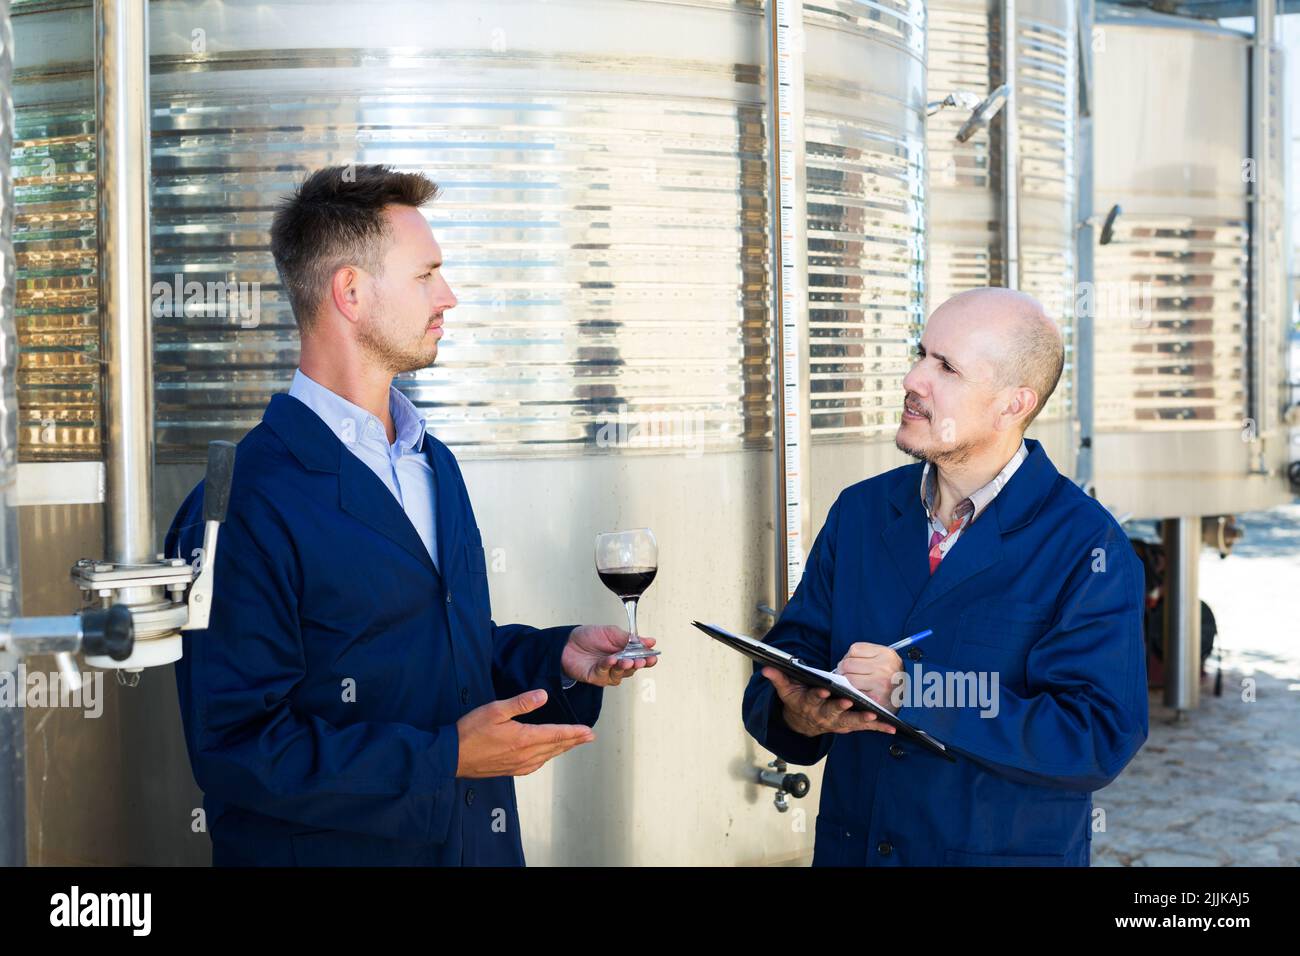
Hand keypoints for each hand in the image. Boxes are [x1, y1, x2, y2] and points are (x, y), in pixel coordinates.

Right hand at [455, 690, 594, 777]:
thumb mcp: (495, 710)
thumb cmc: (470, 732)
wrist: (451, 757)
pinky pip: (536, 765)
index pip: (556, 735)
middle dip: (574, 741)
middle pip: (555, 747)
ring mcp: (518, 765)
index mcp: (524, 739)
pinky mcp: (510, 770)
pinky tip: (547, 755)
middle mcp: (525, 755)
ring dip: (562, 749)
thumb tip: (544, 695)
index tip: (589, 731)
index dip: (574, 733)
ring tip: (573, 743)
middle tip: (589, 737)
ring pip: (547, 757)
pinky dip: (547, 757)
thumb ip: (521, 703)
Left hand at [561, 624, 658, 686]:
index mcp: (624, 653)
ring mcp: (607, 672)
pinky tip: (611, 659)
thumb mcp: (612, 632)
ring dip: (624, 667)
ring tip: (626, 660)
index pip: (640, 658)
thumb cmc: (588, 637)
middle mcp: (617, 665)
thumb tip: (650, 641)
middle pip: (632, 668)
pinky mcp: (596, 677)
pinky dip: (608, 666)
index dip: (648, 659)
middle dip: (638, 664)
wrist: (567, 641)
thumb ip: (630, 638)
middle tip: (641, 660)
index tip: (653, 656)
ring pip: (620, 674)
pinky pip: (604, 673)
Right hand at [761, 667, 894, 736]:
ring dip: (862, 719)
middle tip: (849, 702)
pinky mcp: (849, 725)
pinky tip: (891, 726)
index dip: (817, 695)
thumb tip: (766, 668)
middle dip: (840, 707)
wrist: (803, 723)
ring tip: (874, 715)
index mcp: (809, 704)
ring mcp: (837, 722)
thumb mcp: (786, 690)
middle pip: (832, 712)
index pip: (812, 699)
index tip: (822, 689)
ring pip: (850, 721)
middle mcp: (823, 715)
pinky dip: (878, 726)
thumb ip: (779, 679)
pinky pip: (864, 726)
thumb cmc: (798, 701)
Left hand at [835, 643, 903, 714]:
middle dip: (843, 670)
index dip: (848, 656)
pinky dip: (853, 693)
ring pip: (848, 678)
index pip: (854, 649)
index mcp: (886, 654)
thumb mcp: (886, 659)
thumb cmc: (893, 677)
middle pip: (848, 664)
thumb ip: (867, 655)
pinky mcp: (877, 698)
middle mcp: (884, 667)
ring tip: (853, 684)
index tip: (851, 663)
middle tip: (847, 675)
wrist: (911, 697)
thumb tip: (842, 661)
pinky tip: (860, 693)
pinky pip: (854, 692)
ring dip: (846, 682)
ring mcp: (881, 683)